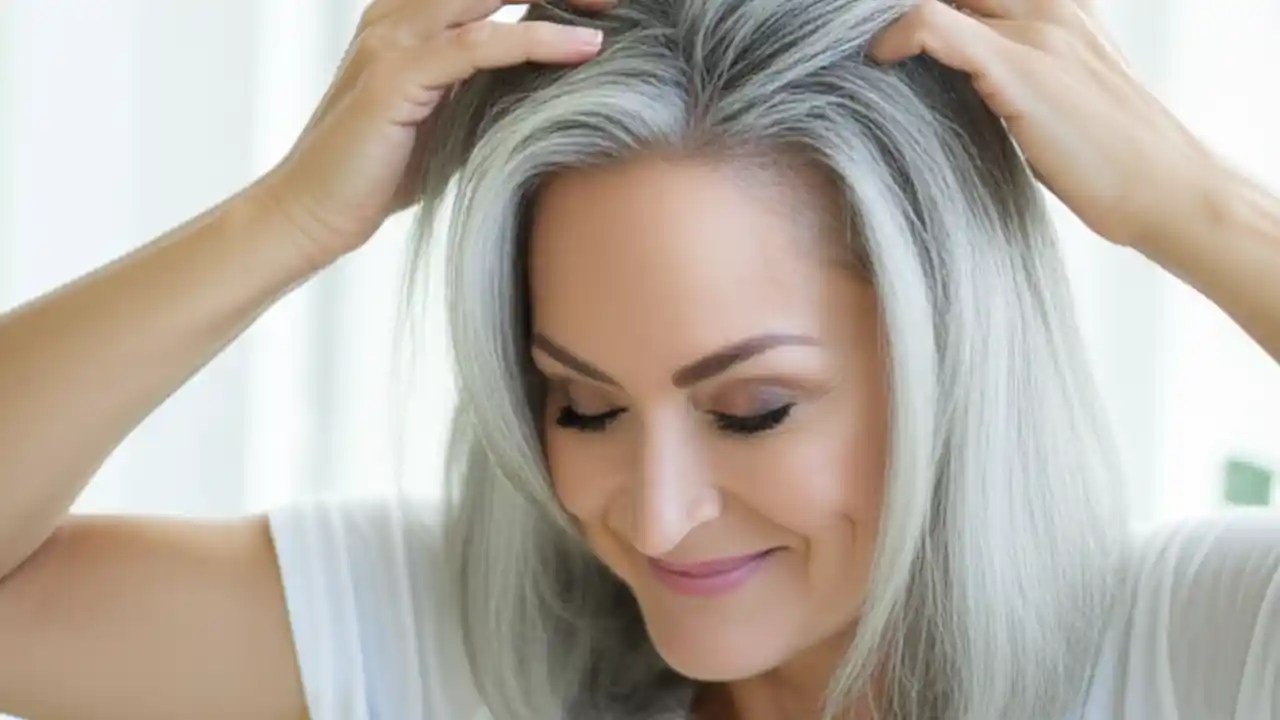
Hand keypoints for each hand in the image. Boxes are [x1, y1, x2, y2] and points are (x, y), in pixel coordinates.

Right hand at [254, 0, 611, 269]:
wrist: (312, 213)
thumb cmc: (381, 174)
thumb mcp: (448, 118)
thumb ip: (488, 87)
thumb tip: (554, 83)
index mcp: (407, 17)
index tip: (599, 0)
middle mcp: (396, 14)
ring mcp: (392, 40)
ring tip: (614, 9)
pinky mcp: (394, 76)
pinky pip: (478, 44)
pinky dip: (536, 41)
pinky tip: (583, 50)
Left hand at [870, 0, 1222, 250]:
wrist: (1166, 189)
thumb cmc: (1106, 157)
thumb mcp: (1053, 94)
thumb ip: (1005, 71)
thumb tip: (949, 81)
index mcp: (1059, 5)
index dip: (924, 8)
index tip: (889, 38)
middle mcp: (1049, 3)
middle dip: (905, 5)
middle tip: (860, 35)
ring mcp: (1037, 30)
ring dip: (894, 16)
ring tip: (867, 48)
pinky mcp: (1020, 67)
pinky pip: (932, 25)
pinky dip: (896, 37)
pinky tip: (881, 60)